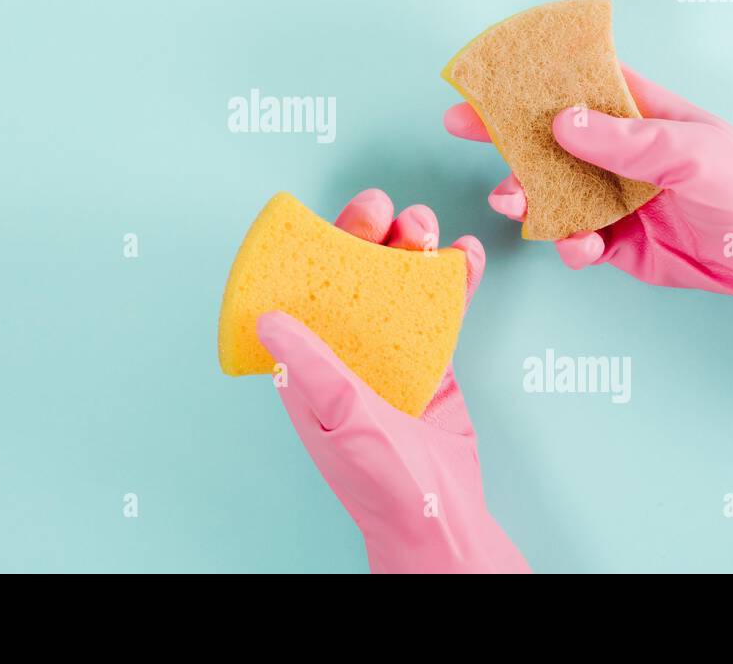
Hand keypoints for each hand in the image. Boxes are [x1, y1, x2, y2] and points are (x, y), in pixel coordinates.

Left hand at [256, 188, 529, 573]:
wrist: (443, 520)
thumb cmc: (379, 483)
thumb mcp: (341, 418)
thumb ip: (310, 366)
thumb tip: (267, 318)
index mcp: (310, 363)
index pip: (308, 289)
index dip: (318, 248)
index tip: (338, 219)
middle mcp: (346, 350)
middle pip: (354, 276)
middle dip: (369, 237)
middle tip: (390, 212)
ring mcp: (390, 352)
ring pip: (398, 284)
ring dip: (413, 250)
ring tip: (429, 227)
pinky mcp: (430, 361)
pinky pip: (440, 310)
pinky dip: (453, 281)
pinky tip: (465, 254)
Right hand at [444, 64, 732, 401]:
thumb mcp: (693, 153)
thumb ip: (627, 140)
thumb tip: (563, 121)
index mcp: (639, 111)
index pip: (576, 81)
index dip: (530, 74)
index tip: (485, 73)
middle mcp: (618, 150)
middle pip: (547, 134)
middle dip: (504, 132)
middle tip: (461, 129)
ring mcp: (613, 195)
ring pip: (548, 188)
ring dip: (525, 193)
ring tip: (515, 201)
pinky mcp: (614, 242)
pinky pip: (572, 239)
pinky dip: (567, 244)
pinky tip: (582, 247)